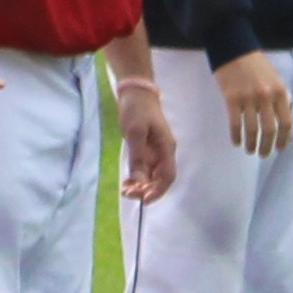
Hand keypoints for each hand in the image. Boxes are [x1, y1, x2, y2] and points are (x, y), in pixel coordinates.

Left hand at [116, 78, 176, 201]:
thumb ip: (138, 157)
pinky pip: (144, 168)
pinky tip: (127, 181)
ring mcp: (155, 151)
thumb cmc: (137, 110)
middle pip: (160, 178)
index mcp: (166, 148)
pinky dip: (137, 177)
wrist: (136, 92)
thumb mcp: (135, 132)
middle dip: (146, 189)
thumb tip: (139, 180)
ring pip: (152, 175)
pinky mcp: (146, 149)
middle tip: (128, 193)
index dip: (158, 190)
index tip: (144, 200)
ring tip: (125, 190)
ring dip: (141, 185)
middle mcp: (163, 152)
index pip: (167, 176)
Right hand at [215, 50, 292, 154]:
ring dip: (252, 144)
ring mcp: (248, 99)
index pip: (286, 122)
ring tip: (250, 150)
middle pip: (270, 130)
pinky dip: (236, 135)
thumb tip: (283, 122)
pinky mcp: (231, 99)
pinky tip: (237, 141)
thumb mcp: (275, 80)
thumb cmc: (256, 66)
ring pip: (252, 129)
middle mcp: (266, 97)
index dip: (284, 138)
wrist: (234, 50)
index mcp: (280, 92)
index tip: (280, 148)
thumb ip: (280, 99)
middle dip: (267, 146)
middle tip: (264, 154)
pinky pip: (235, 123)